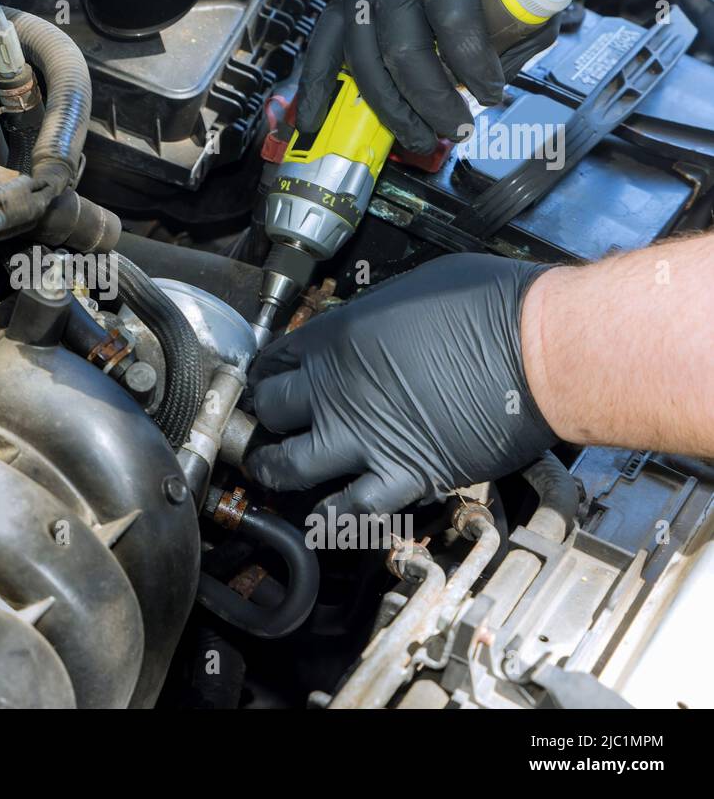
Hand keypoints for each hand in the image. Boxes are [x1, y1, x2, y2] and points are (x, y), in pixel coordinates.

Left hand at [246, 254, 556, 515]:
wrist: (542, 350)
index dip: (267, 374)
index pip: (275, 360)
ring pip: (289, 465)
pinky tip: (323, 518)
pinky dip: (332, 516)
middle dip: (264, 418)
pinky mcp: (403, 475)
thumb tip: (371, 328)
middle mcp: (336, 389)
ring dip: (274, 470)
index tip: (268, 382)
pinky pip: (350, 508)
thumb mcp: (412, 287)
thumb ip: (374, 317)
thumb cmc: (492, 306)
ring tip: (270, 472)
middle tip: (266, 425)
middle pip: (271, 411)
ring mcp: (363, 437)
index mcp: (336, 337)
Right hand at [295, 0, 560, 153]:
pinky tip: (311, 122)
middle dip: (431, 103)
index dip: (475, 71)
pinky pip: (323, 48)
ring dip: (389, 108)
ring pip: (363, 62)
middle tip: (456, 130)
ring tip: (417, 137)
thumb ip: (532, 7)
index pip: (454, 28)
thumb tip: (511, 70)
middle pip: (403, 55)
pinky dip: (316, 88)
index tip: (492, 95)